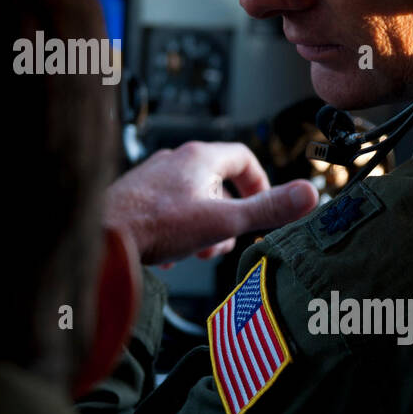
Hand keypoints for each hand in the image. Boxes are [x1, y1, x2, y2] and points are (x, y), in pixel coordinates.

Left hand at [104, 141, 319, 265]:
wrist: (102, 236)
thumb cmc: (157, 226)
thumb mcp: (222, 220)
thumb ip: (266, 209)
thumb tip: (310, 194)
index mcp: (199, 158)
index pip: (242, 158)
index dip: (260, 183)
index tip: (261, 209)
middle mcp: (173, 161)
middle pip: (217, 182)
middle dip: (226, 216)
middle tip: (223, 240)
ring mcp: (152, 178)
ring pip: (191, 200)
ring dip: (201, 228)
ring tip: (193, 250)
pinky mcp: (134, 196)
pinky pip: (167, 211)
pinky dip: (175, 232)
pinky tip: (168, 255)